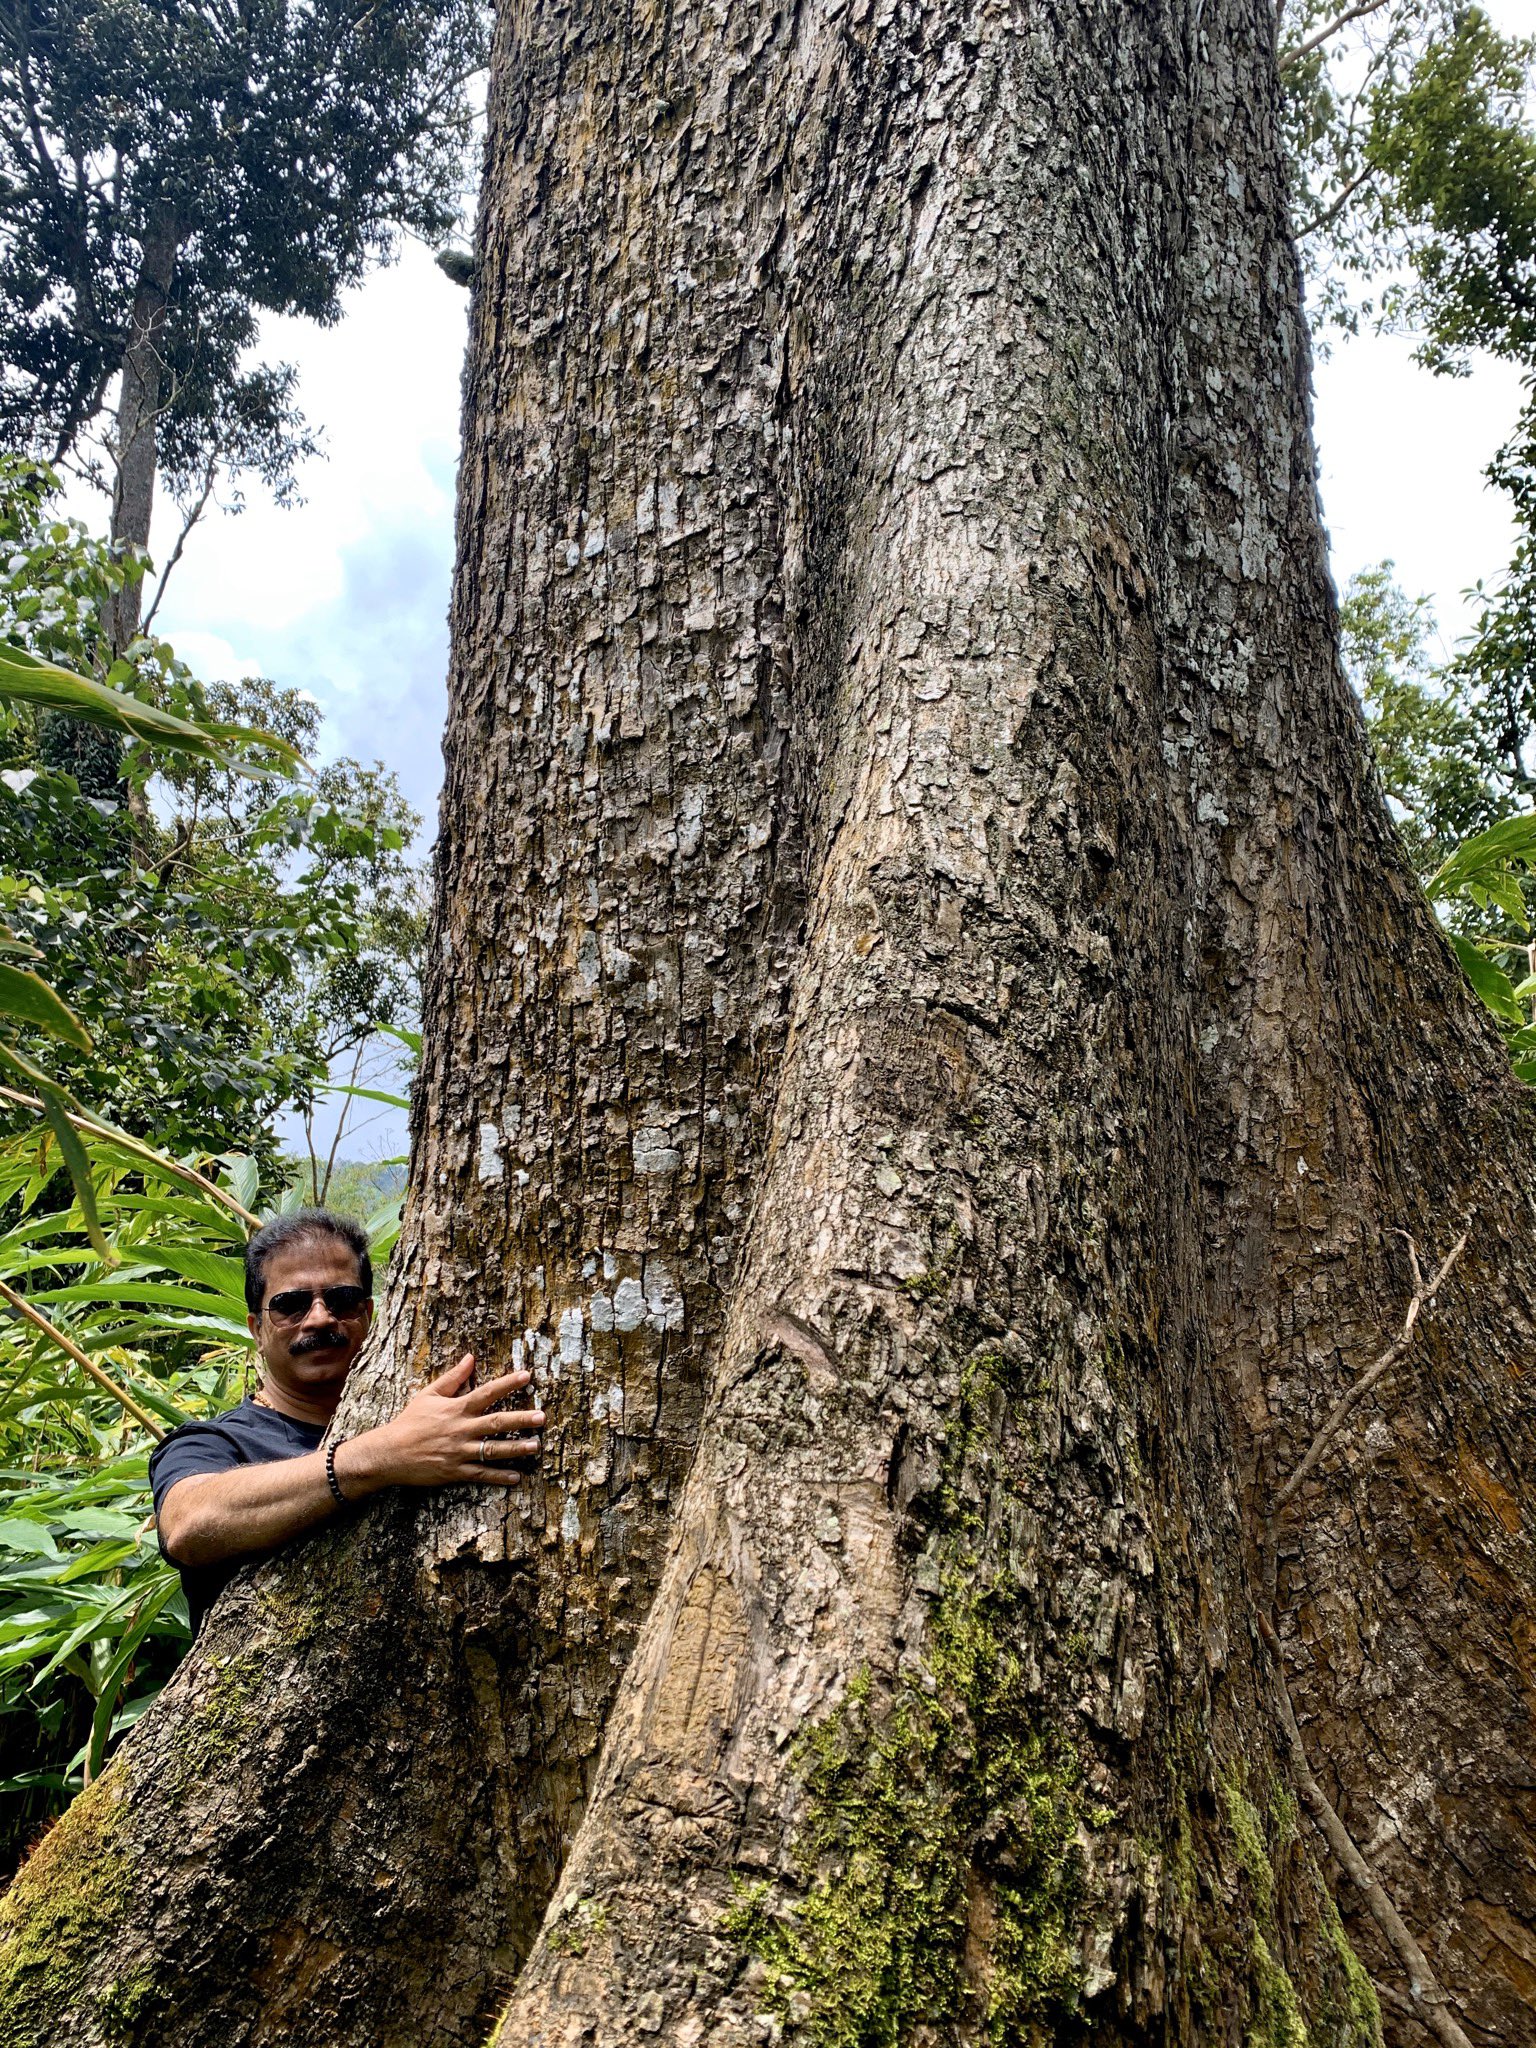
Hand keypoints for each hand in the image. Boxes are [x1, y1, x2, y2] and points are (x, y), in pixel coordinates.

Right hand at [339, 1352, 544, 1493]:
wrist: (390, 1453)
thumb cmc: (410, 1421)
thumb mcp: (429, 1395)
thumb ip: (453, 1377)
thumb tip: (471, 1357)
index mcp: (457, 1408)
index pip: (487, 1392)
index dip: (508, 1383)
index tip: (527, 1376)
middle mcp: (461, 1429)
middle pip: (496, 1423)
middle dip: (521, 1419)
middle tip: (542, 1416)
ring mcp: (459, 1452)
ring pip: (493, 1450)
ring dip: (516, 1449)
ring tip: (536, 1446)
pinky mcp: (455, 1472)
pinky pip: (481, 1474)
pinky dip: (499, 1477)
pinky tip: (516, 1477)